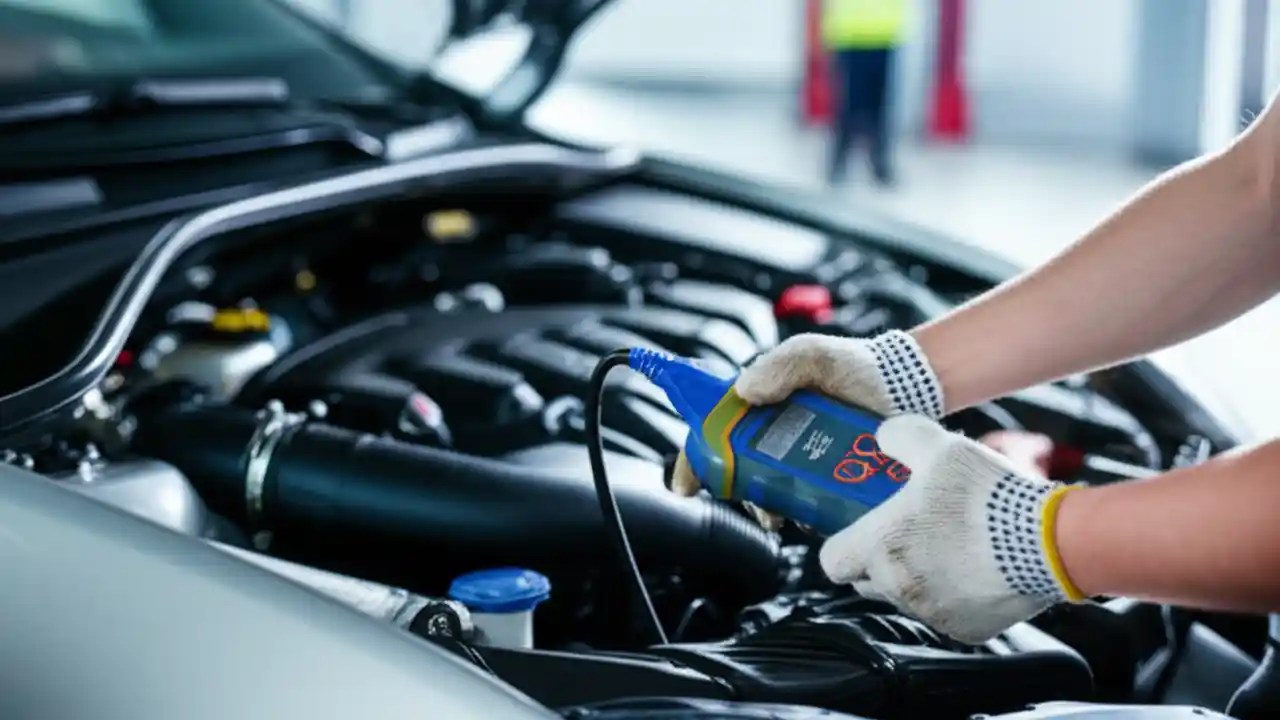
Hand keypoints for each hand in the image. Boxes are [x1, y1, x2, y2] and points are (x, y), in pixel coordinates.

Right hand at [669, 330, 945, 528]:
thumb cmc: (858, 366)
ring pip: (769, 495)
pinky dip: (803, 517)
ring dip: (767, 509)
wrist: (910, 388)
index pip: (714, 433)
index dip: (694, 460)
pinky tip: (811, 516)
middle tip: (752, 503)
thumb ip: (780, 364)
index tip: (685, 485)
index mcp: (762, 407)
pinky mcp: (830, 484)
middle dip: (734, 493)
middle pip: (737, 473)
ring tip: (779, 515)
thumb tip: (746, 392)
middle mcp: (776, 438)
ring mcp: (803, 464)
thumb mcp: (813, 354)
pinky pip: (808, 508)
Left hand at [821, 414, 1085, 643]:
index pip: (832, 561)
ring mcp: (931, 613)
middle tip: (907, 532)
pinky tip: (976, 568)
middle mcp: (897, 588)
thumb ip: (899, 436)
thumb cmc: (985, 494)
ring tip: (950, 544)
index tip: (858, 530)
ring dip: (918, 576)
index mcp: (879, 547)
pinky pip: (946, 613)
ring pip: (907, 597)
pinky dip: (954, 596)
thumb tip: (882, 437)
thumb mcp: (938, 446)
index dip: (841, 545)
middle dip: (879, 559)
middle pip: (867, 581)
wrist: (1047, 541)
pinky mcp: (965, 631)